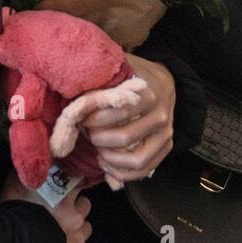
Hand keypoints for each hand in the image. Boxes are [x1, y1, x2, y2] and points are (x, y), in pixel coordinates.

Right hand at [0, 171, 91, 242]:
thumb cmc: (14, 212)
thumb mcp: (19, 183)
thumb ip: (33, 173)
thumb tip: (35, 163)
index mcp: (65, 192)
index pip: (79, 180)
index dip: (71, 184)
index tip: (64, 185)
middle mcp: (76, 213)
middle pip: (85, 204)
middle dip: (75, 206)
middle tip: (60, 211)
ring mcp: (78, 236)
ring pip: (86, 228)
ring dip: (76, 228)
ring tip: (60, 231)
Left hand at [53, 54, 175, 185]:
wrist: (164, 85)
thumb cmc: (134, 78)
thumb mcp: (122, 70)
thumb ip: (104, 78)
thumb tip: (76, 83)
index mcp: (149, 95)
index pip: (121, 112)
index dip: (97, 119)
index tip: (84, 119)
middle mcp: (161, 116)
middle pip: (125, 137)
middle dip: (100, 139)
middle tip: (88, 133)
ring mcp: (165, 135)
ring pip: (137, 160)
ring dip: (111, 159)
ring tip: (98, 150)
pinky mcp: (165, 149)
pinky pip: (143, 171)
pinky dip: (121, 173)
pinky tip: (106, 162)